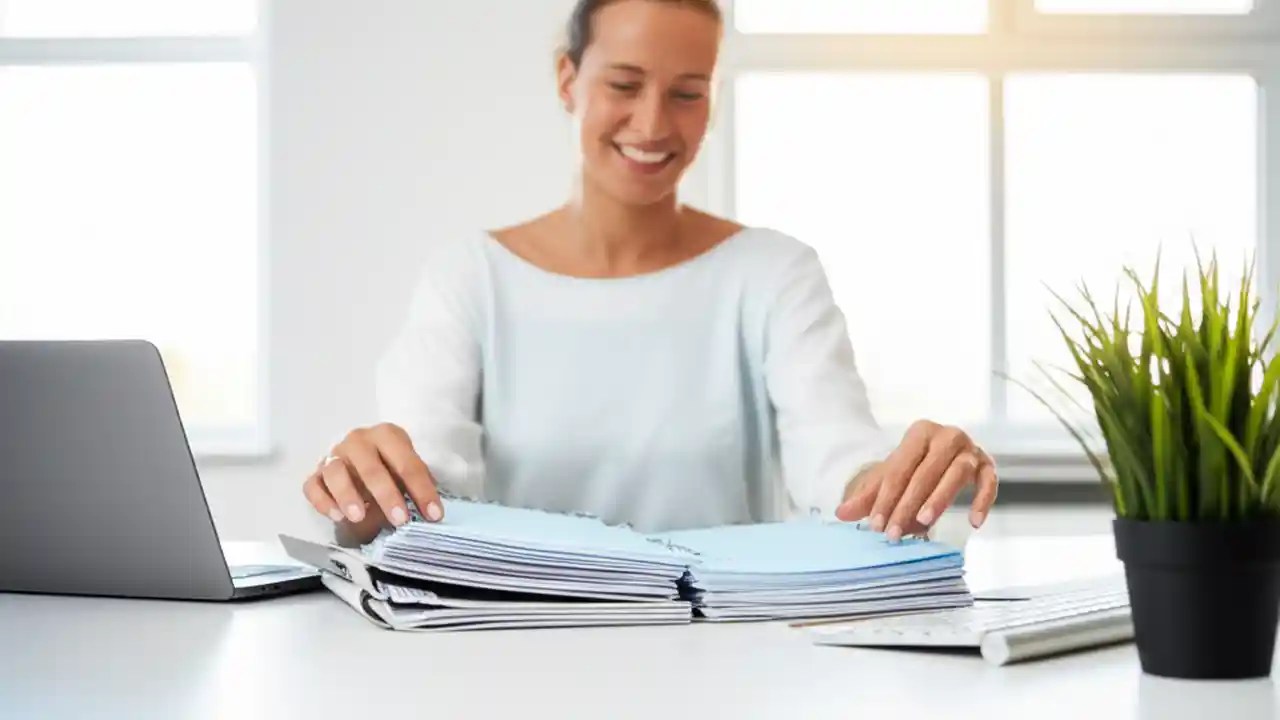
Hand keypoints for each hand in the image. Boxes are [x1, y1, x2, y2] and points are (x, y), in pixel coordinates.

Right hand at [302, 423, 442, 540]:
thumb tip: (432, 512)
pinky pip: (313, 485)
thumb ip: (417, 484)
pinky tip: (337, 516)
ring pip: (336, 472)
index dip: (422, 490)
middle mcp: (358, 440)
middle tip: (400, 520)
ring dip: (348, 494)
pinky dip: (323, 500)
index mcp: (387, 435)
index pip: (407, 463)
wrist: (359, 460)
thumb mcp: (407, 470)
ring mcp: (334, 455)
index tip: (433, 515)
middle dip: (387, 494)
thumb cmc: (390, 466)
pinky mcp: (316, 473)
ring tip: (359, 517)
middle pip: (370, 467)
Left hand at [835, 420, 997, 541]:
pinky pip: (989, 483)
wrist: (943, 456)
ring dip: (940, 500)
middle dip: (907, 504)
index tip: (876, 525)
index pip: (900, 468)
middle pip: (926, 471)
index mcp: (920, 432)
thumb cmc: (914, 468)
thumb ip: (867, 496)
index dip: (886, 498)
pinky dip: (983, 501)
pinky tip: (973, 523)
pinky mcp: (988, 465)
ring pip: (957, 473)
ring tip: (923, 524)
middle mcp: (948, 436)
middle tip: (894, 532)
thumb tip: (840, 514)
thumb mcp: (889, 479)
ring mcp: (971, 450)